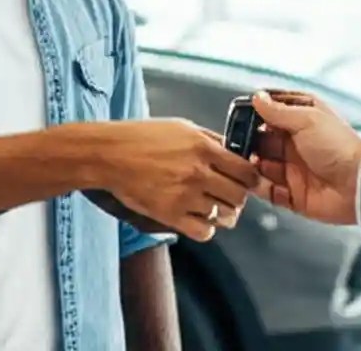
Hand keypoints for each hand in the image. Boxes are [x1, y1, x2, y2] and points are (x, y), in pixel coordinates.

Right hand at [95, 119, 254, 241]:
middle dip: (238, 197)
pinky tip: (198, 218)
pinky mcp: (170, 215)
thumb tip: (235, 151)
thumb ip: (211, 140)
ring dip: (223, 214)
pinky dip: (206, 228)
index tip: (246, 181)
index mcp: (203, 148)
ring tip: (213, 206)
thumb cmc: (142, 138)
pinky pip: (204, 232)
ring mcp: (185, 196)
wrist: (110, 154)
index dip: (250, 179)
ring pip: (224, 216)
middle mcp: (198, 173)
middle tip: (229, 195)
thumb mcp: (182, 127)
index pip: (247, 172)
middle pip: (239, 197)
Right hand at [251, 90, 360, 225]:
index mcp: (303, 121)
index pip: (273, 113)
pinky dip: (258, 186)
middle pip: (262, 140)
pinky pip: (268, 190)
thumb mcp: (306, 120)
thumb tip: (257, 97)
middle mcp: (297, 144)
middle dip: (248, 142)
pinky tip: (254, 181)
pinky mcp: (293, 193)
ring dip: (250, 165)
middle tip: (235, 144)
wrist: (358, 186)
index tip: (239, 116)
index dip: (256, 114)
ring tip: (243, 164)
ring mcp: (294, 169)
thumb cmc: (339, 148)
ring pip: (261, 165)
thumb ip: (277, 110)